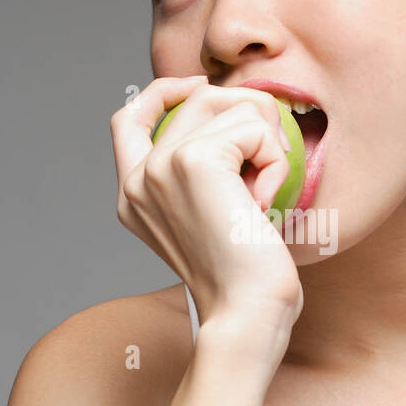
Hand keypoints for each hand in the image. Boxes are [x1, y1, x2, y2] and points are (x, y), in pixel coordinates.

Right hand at [110, 77, 303, 339]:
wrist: (246, 314)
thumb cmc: (244, 281)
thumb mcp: (213, 222)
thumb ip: (205, 181)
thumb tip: (237, 124)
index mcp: (133, 196)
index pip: (128, 118)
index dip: (165, 91)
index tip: (204, 90)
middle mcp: (139, 179)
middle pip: (196, 97)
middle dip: (248, 113)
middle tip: (269, 162)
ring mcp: (161, 166)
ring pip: (229, 102)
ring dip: (267, 139)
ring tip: (265, 189)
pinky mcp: (193, 161)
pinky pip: (255, 128)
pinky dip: (277, 160)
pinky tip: (267, 202)